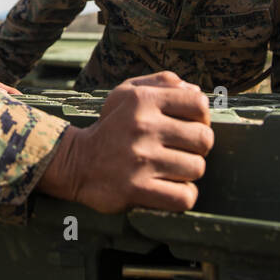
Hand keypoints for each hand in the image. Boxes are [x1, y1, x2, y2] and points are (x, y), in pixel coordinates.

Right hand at [37, 71, 213, 212]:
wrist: (75, 162)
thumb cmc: (110, 127)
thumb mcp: (127, 93)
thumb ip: (163, 83)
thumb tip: (196, 91)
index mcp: (143, 100)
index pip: (199, 103)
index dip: (201, 116)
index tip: (190, 125)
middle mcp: (143, 127)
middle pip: (204, 139)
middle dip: (198, 147)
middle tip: (181, 151)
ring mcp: (140, 160)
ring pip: (197, 168)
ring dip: (188, 172)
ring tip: (171, 169)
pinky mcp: (136, 189)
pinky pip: (184, 196)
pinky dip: (183, 195)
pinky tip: (170, 188)